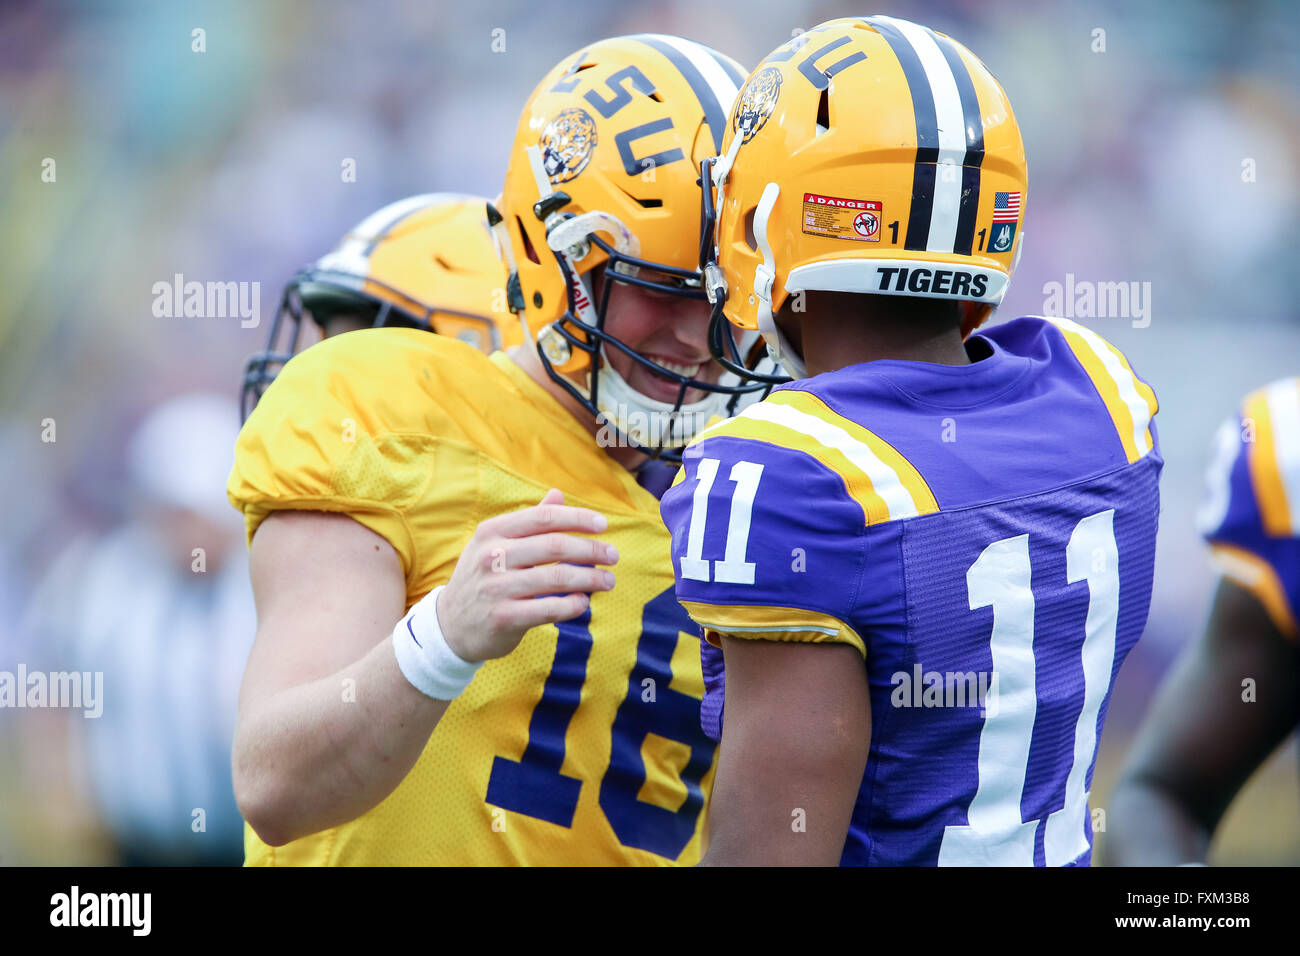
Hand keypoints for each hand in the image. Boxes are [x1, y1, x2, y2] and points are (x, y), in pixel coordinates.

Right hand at [436, 489, 616, 661]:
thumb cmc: (482, 578)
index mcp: (493, 532)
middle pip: (555, 546)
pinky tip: (584, 602)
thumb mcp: (495, 544)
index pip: (544, 518)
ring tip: (608, 581)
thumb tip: (558, 494)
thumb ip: (529, 521)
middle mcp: (492, 557)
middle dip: (591, 550)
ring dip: (590, 579)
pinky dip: (572, 605)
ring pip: (556, 578)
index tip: (603, 525)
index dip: (577, 518)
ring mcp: (496, 588)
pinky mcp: (503, 618)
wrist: (450, 626)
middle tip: (613, 556)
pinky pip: (548, 609)